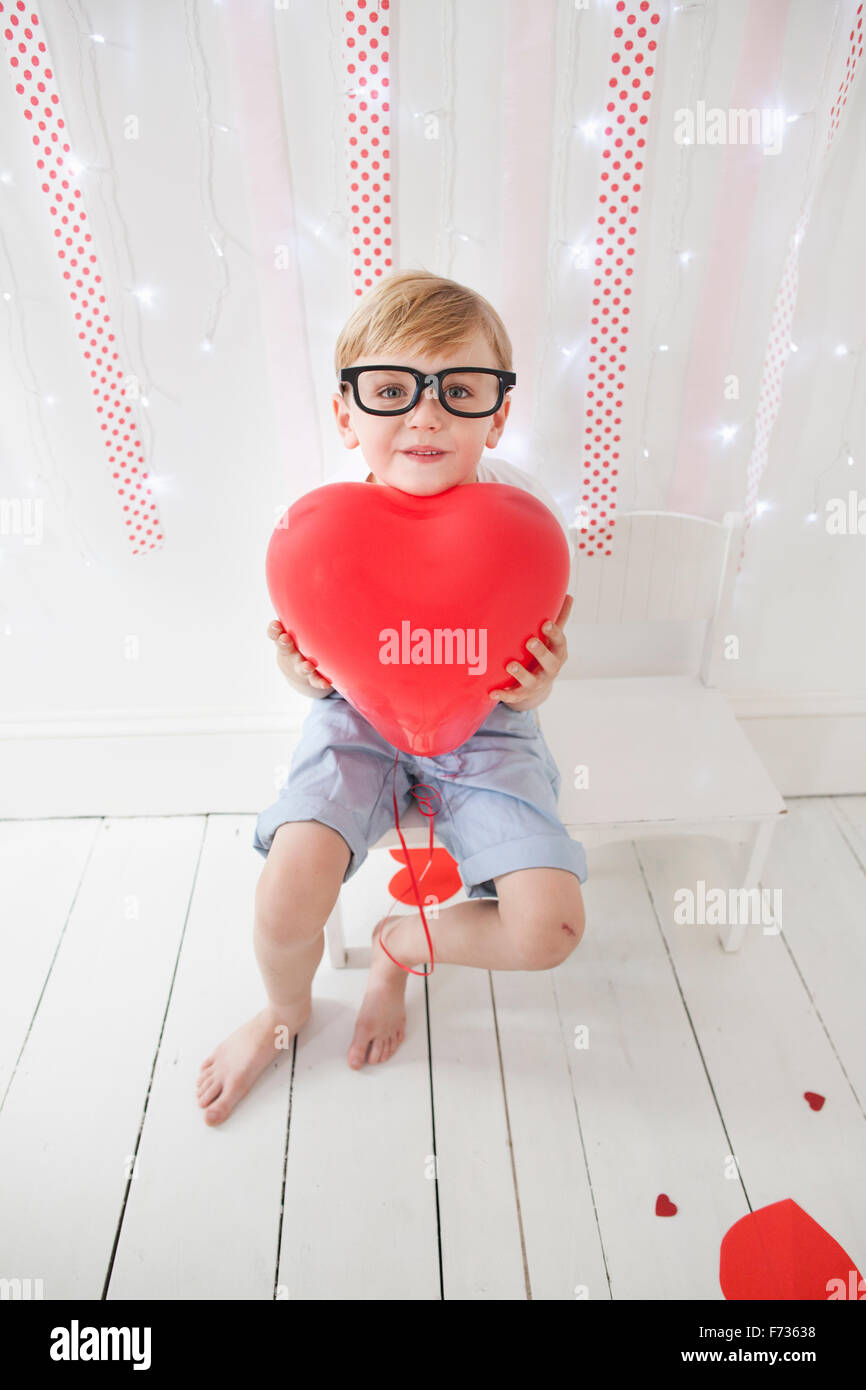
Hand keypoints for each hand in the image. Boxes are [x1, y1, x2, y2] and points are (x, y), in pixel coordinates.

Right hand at [267, 619, 332, 690]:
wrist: (298, 673)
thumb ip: (297, 620)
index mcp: (285, 641)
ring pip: (301, 667)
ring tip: (308, 666)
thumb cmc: (298, 645)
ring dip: (304, 667)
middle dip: (284, 643)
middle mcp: (291, 654)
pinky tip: (326, 683)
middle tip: (285, 639)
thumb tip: (311, 581)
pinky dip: (320, 682)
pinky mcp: (311, 678)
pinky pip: (315, 680)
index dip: (274, 630)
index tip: (276, 624)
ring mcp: (300, 667)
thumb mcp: (294, 634)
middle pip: (285, 648)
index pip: (275, 634)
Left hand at [488, 593, 573, 711]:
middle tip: (530, 641)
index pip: (559, 642)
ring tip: (510, 665)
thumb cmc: (546, 652)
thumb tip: (569, 595)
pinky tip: (492, 693)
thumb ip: (559, 618)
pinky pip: (514, 696)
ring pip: (531, 681)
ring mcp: (538, 683)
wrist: (540, 686)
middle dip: (540, 652)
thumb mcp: (553, 638)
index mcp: (558, 653)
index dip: (554, 633)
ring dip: (521, 674)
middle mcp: (550, 670)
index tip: (546, 623)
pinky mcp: (524, 694)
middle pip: (549, 663)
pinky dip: (504, 695)